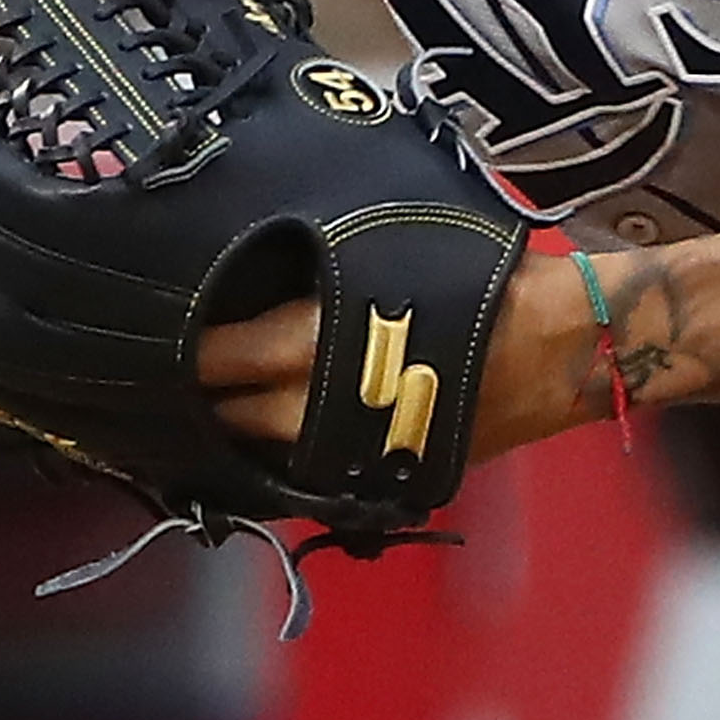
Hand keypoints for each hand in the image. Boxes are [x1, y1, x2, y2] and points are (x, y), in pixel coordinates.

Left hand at [196, 254, 593, 464]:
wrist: (561, 340)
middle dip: (200, 399)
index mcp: (315, 342)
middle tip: (172, 373)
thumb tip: (252, 257)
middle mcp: (322, 408)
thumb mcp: (382, 242)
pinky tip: (270, 437)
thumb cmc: (474, 271)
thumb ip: (315, 266)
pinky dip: (284, 459)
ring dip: (237, 435)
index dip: (185, 348)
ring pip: (266, 456)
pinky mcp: (383, 478)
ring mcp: (354, 452)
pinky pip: (312, 475)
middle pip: (230, 418)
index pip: (218, 358)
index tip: (158, 330)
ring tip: (211, 408)